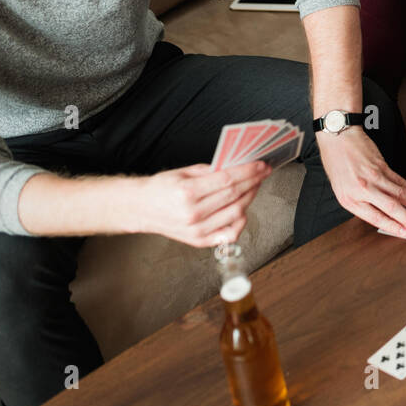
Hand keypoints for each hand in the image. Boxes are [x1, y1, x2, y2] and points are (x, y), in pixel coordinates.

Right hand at [133, 160, 271, 246]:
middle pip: (234, 196)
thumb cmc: (161, 188)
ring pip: (236, 213)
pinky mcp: (200, 241)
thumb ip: (211, 170)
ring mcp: (197, 230)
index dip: (248, 171)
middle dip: (253, 181)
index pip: (227, 180)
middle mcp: (193, 214)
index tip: (261, 165)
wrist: (141, 209)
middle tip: (263, 172)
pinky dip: (241, 221)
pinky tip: (244, 208)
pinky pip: (229, 233)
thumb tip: (237, 166)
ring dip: (250, 197)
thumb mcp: (184, 172)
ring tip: (255, 186)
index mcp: (187, 192)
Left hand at [317, 127, 405, 235]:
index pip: (375, 218)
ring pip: (400, 194)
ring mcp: (373, 177)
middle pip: (391, 208)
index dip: (393, 227)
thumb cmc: (336, 162)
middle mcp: (362, 189)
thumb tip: (380, 213)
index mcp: (350, 199)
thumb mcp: (341, 188)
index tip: (404, 232)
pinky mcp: (382, 166)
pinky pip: (399, 180)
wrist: (337, 137)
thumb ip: (359, 201)